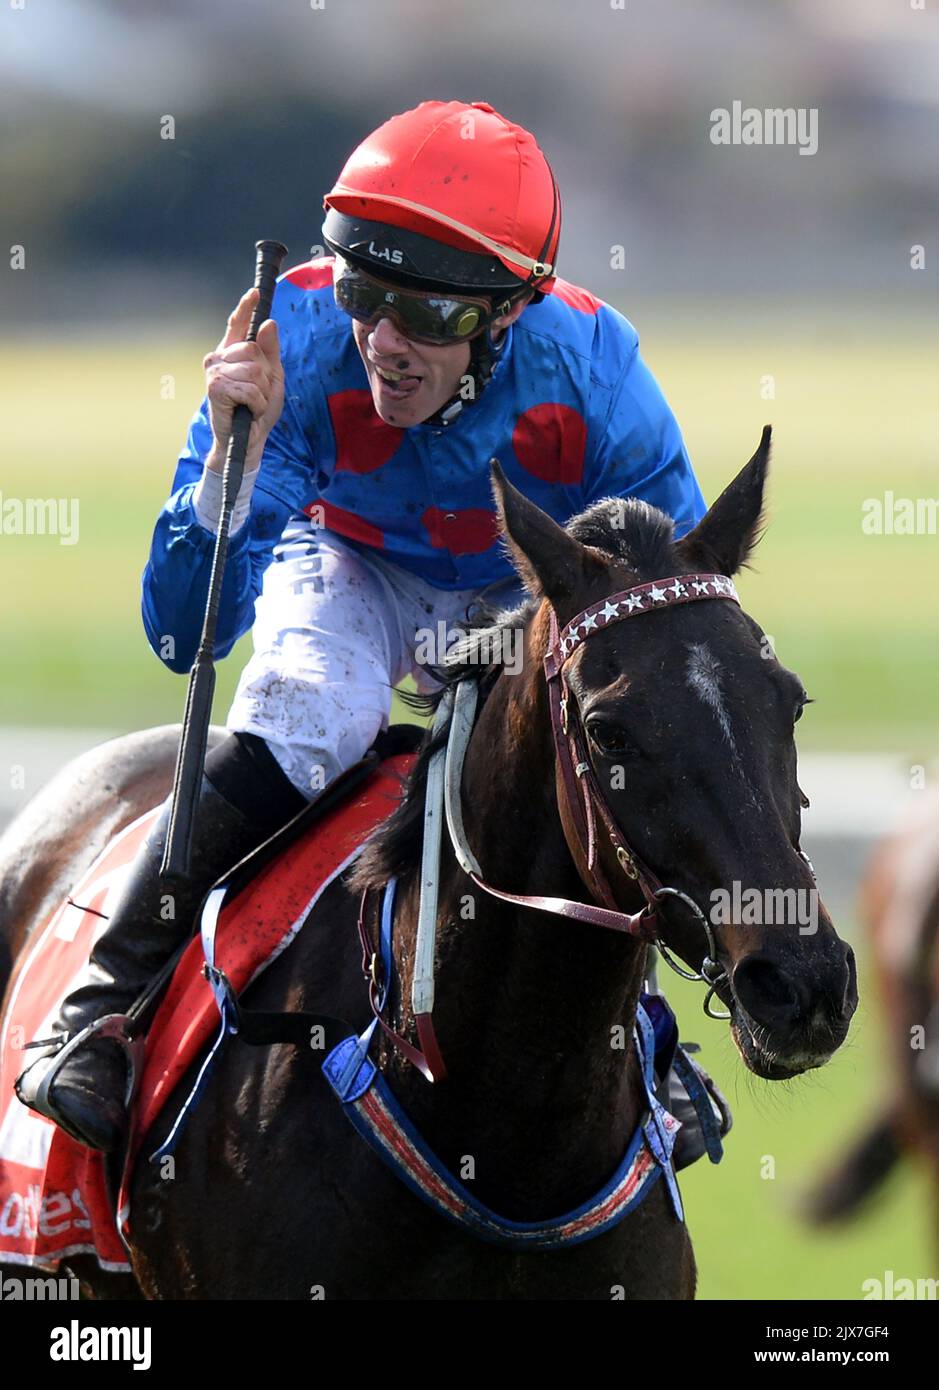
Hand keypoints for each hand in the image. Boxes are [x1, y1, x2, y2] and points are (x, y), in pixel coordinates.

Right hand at [203, 288, 284, 473]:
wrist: (247, 440)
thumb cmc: (258, 410)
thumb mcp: (272, 378)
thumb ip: (271, 352)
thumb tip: (269, 324)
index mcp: (233, 353)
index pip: (238, 325)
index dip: (246, 308)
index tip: (255, 293)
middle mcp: (219, 357)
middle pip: (253, 350)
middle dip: (264, 375)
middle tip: (257, 394)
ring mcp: (214, 371)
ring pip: (253, 369)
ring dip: (261, 393)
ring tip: (252, 404)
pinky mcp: (214, 387)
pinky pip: (249, 388)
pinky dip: (256, 403)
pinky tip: (248, 410)